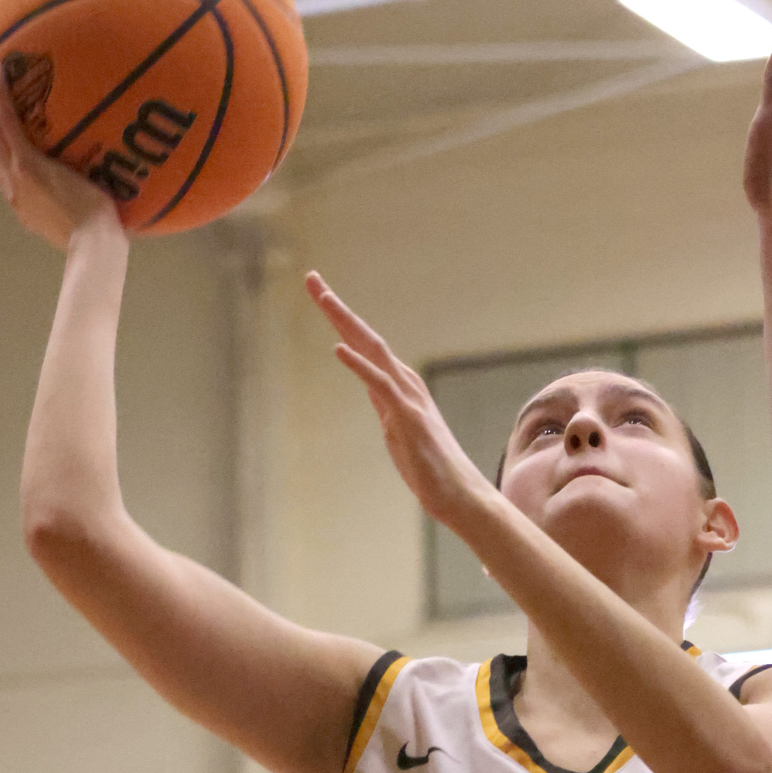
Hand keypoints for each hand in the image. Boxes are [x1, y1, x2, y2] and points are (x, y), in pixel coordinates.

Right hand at [0, 66, 121, 250]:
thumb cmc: (101, 241)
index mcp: (26, 205)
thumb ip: (85, 210)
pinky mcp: (29, 165)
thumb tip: (106, 205)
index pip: (4, 173)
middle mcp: (14, 190)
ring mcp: (17, 176)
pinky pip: (8, 124)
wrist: (94, 245)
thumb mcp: (86, 224)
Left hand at [307, 272, 494, 531]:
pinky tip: (339, 349)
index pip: (365, 345)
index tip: (320, 294)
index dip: (341, 319)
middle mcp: (404, 384)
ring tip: (323, 296)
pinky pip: (380, 386)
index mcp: (399, 386)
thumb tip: (372, 391)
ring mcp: (408, 399)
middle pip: (365, 336)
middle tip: (311, 279)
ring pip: (373, 350)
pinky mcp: (408, 418)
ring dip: (346, 322)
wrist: (459, 494)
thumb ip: (385, 406)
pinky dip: (359, 365)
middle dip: (337, 308)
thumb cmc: (430, 468)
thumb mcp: (398, 430)